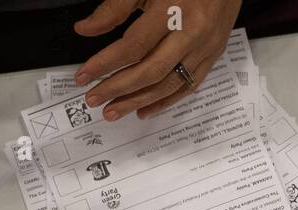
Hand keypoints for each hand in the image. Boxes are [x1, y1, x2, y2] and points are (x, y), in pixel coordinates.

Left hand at [74, 0, 242, 119]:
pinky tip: (144, 109)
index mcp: (174, 10)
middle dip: (118, 88)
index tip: (84, 75)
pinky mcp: (213, 56)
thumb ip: (115, 8)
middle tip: (94, 99)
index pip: (134, 46)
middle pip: (151, 70)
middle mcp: (192, 32)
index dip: (106, 63)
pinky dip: (165, 101)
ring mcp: (205, 47)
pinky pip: (189, 86)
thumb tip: (85, 29)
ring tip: (113, 110)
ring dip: (138, 101)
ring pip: (169, 84)